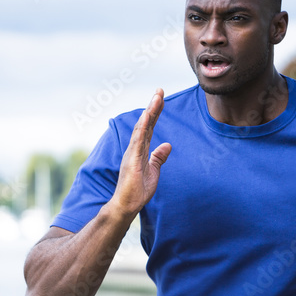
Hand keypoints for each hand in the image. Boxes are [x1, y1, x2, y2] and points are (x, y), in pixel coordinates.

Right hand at [109, 89, 172, 217]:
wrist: (127, 205)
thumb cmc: (138, 191)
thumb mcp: (154, 171)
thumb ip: (159, 157)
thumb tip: (167, 145)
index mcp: (140, 150)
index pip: (149, 127)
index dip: (155, 113)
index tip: (161, 98)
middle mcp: (135, 148)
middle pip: (146, 123)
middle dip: (153, 106)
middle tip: (160, 90)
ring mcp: (132, 152)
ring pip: (142, 128)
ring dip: (149, 112)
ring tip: (156, 97)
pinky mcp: (131, 159)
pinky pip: (138, 140)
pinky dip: (142, 127)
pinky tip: (147, 116)